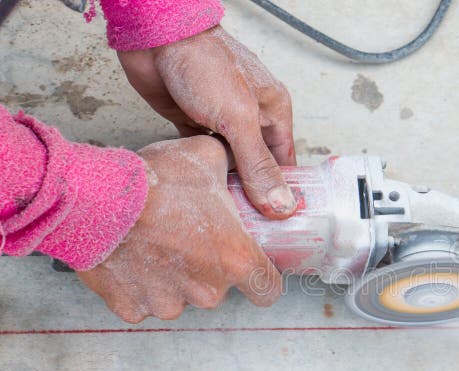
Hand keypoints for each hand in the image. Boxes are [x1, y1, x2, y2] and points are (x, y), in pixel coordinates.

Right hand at [78, 136, 281, 322]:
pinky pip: (144, 302)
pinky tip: (131, 258)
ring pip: (180, 297)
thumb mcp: (208, 157)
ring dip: (173, 279)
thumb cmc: (155, 180)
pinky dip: (139, 286)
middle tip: (187, 240)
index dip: (261, 279)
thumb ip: (234, 169)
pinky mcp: (134, 309)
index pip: (267, 290)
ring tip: (154, 245)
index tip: (250, 268)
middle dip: (207, 269)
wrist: (96, 198)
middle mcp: (207, 291)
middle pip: (218, 289)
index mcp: (236, 260)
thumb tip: (242, 166)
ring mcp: (169, 304)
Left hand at [117, 25, 296, 219]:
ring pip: (230, 164)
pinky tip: (200, 189)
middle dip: (253, 194)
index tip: (279, 224)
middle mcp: (250, 118)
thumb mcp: (239, 118)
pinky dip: (203, 170)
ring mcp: (220, 121)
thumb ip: (258, 164)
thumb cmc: (204, 63)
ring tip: (224, 216)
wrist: (156, 38)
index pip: (285, 162)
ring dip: (226, 184)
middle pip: (257, 167)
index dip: (284, 192)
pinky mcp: (192, 123)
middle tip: (247, 227)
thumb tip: (281, 204)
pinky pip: (204, 155)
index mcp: (273, 112)